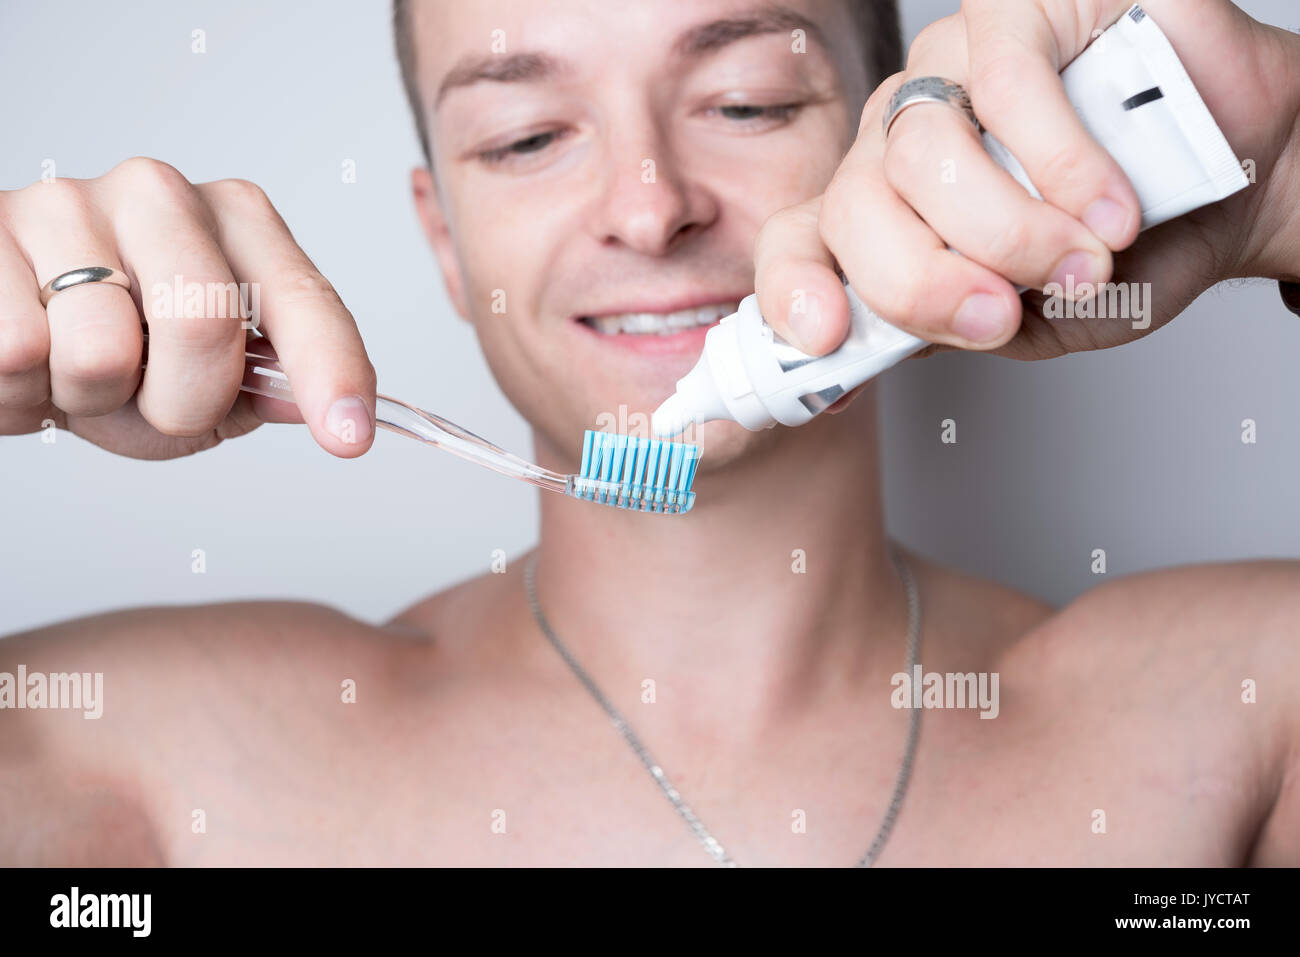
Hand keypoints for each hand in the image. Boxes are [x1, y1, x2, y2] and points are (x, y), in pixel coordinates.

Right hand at [0, 157, 376, 458]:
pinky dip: (22, 390)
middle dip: (181, 402)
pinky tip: (26, 357)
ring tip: (76, 370)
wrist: (6, 329)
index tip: (349, 436)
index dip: (330, 370)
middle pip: (203, 323)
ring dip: (89, 399)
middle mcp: (160, 193)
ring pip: (101, 350)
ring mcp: (67, 203)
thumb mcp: (205, 381)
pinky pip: (17, 351)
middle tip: (150, 400)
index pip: (302, 298)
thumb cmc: (118, 355)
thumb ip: (265, 388)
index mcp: (235, 221)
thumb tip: (325, 406)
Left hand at [754, 0, 1299, 410]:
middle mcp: (906, 133)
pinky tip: (1110, 202)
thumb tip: (892, 338)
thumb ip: (965, 327)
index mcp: (889, 209)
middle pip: (854, 206)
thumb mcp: (1038, 321)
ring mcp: (954, 66)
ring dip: (1009, 231)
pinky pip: (1004, 82)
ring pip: (921, 153)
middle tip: (1002, 314)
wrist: (1241, 180)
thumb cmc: (1133, 248)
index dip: (795, 288)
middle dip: (923, 283)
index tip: (824, 338)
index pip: (802, 239)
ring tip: (1086, 260)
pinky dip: (1060, 161)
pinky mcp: (1017, 9)